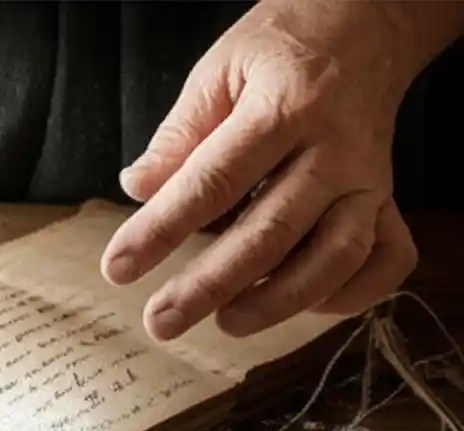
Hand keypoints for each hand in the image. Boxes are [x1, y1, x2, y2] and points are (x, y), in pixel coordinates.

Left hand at [102, 1, 462, 341]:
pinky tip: (301, 306)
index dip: (162, 229)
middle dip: (211, 285)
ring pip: (334, 257)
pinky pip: (386, 261)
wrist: (366, 29)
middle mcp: (333, 151)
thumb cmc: (278, 51)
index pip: (214, 180)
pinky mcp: (389, 201)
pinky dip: (348, 295)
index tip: (118, 267)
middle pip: (272, 230)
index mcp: (283, 108)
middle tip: (160, 321)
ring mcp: (368, 181)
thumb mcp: (218, 71)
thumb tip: (136, 189)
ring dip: (279, 301)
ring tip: (225, 324)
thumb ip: (178, 135)